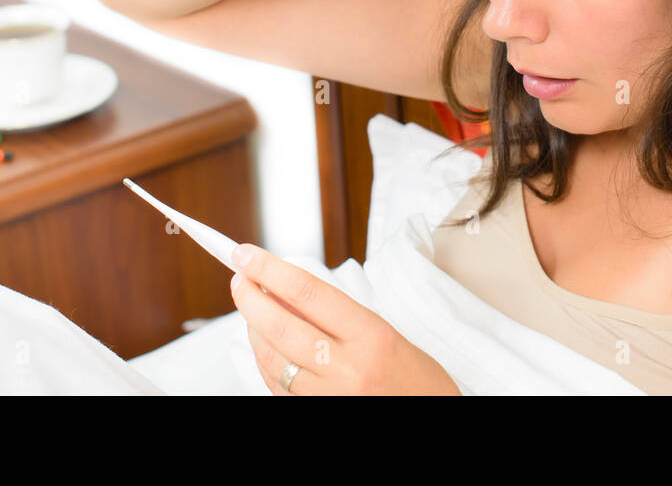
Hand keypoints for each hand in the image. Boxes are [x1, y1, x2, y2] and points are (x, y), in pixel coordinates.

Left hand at [229, 243, 460, 395]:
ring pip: (271, 358)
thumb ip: (337, 313)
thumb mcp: (385, 332)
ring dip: (252, 328)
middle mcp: (347, 368)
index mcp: (370, 336)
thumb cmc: (416, 378)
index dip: (271, 270)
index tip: (247, 254)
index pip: (308, 293)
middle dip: (250, 296)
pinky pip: (276, 385)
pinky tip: (262, 342)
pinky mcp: (316, 413)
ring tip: (250, 306)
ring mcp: (328, 396)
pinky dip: (264, 360)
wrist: (433, 418)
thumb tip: (286, 288)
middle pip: (280, 325)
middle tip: (238, 276)